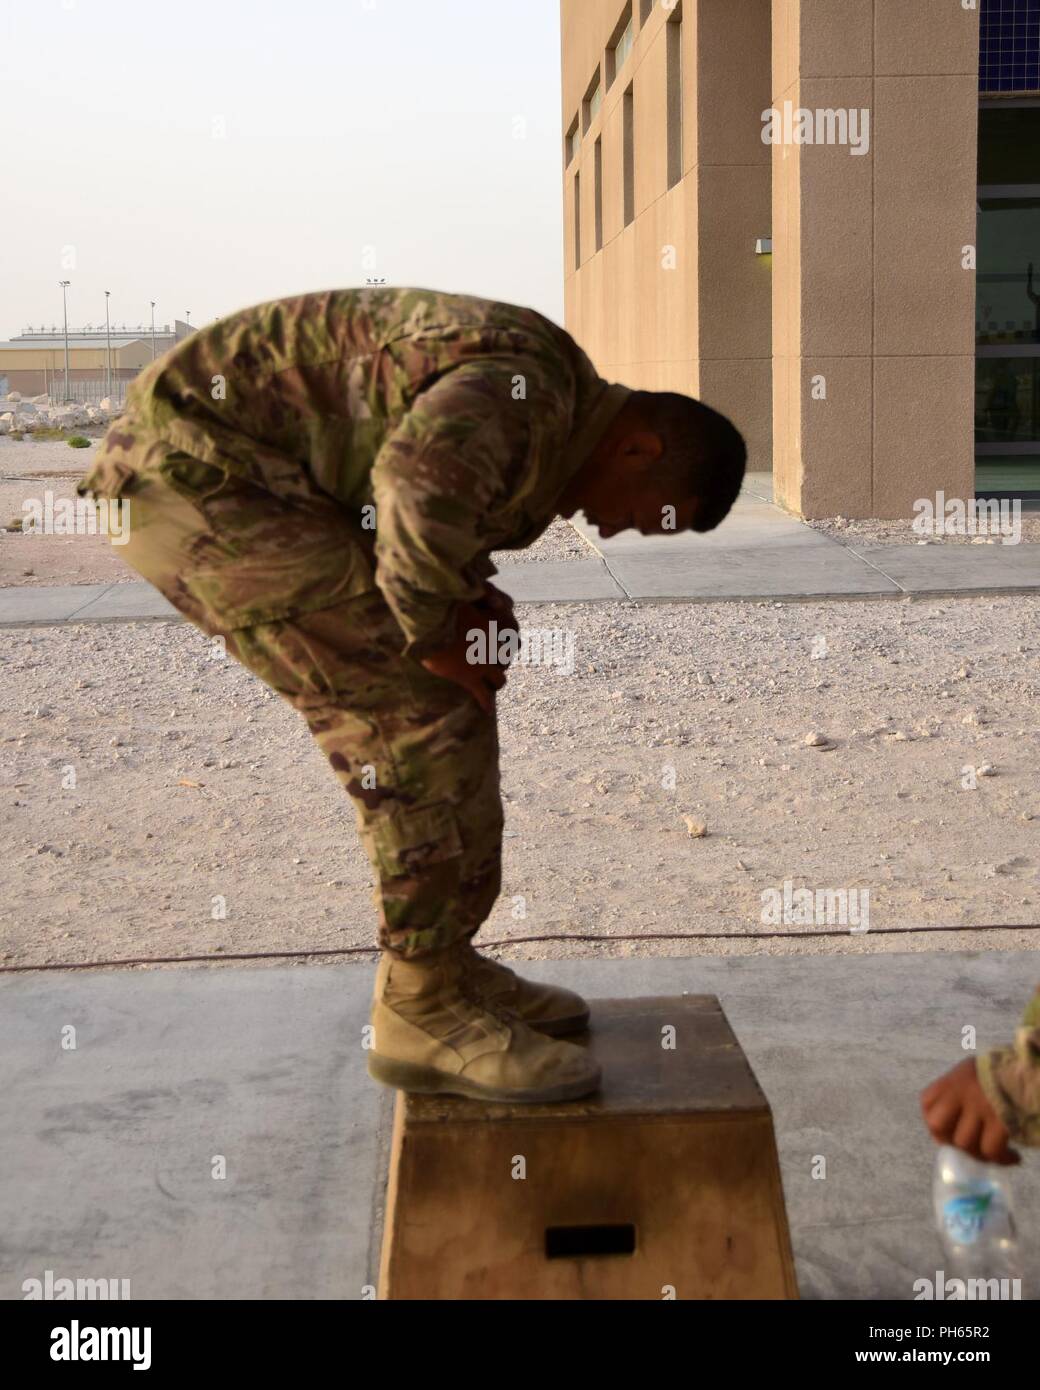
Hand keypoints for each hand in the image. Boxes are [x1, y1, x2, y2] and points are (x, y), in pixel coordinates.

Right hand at [419, 594, 514, 714]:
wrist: (425, 618)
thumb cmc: (441, 602)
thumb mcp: (464, 594)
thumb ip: (482, 596)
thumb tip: (497, 600)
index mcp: (497, 622)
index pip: (513, 631)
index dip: (508, 636)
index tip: (504, 639)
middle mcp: (495, 644)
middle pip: (509, 657)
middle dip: (503, 659)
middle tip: (495, 661)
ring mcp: (483, 663)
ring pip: (500, 679)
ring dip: (496, 680)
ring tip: (492, 683)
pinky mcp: (468, 676)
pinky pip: (483, 694)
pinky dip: (486, 703)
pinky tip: (487, 710)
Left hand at [920, 1058, 1018, 1165]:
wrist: (1027, 1072)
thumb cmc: (998, 1076)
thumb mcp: (969, 1075)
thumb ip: (955, 1094)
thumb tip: (951, 1130)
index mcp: (950, 1080)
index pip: (927, 1104)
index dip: (936, 1123)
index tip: (949, 1133)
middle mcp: (959, 1092)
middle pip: (939, 1126)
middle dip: (951, 1141)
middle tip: (970, 1145)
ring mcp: (978, 1107)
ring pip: (965, 1143)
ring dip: (979, 1154)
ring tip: (994, 1152)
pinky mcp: (999, 1121)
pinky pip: (991, 1150)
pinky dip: (1001, 1159)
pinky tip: (1012, 1157)